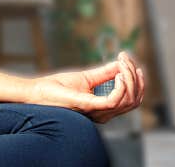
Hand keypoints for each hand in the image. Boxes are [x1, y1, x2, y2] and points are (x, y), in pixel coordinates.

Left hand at [25, 50, 145, 123]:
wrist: (37, 91)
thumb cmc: (58, 86)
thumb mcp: (87, 77)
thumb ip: (105, 73)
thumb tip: (121, 63)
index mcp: (104, 108)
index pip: (131, 99)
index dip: (136, 82)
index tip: (130, 62)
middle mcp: (103, 113)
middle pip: (133, 101)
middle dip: (136, 79)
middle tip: (127, 60)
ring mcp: (96, 111)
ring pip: (127, 101)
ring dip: (130, 80)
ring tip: (123, 64)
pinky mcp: (88, 106)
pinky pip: (113, 101)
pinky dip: (121, 87)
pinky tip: (119, 75)